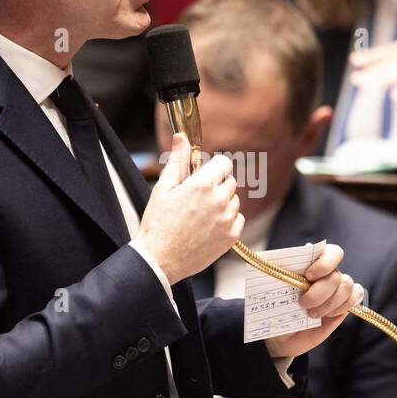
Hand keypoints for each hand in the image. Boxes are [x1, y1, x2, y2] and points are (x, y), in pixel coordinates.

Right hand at [135, 133, 243, 282]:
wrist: (159, 259)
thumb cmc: (158, 224)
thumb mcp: (163, 188)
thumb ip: (177, 160)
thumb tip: (181, 137)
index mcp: (202, 185)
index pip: (224, 163)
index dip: (213, 167)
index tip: (205, 175)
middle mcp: (219, 201)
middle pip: (229, 181)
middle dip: (216, 185)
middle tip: (197, 198)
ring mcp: (227, 220)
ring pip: (234, 200)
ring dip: (222, 203)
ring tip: (200, 215)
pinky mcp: (231, 237)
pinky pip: (238, 219)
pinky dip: (228, 220)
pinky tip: (209, 226)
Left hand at [262, 243, 362, 358]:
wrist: (284, 337)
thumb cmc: (277, 312)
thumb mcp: (273, 296)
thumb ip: (279, 280)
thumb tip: (283, 262)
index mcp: (310, 264)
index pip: (331, 252)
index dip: (324, 263)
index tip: (308, 276)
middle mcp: (327, 274)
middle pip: (336, 275)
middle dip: (320, 293)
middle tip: (303, 304)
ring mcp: (337, 288)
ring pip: (347, 286)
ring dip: (329, 303)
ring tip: (312, 314)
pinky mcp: (345, 303)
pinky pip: (355, 297)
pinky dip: (342, 307)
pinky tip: (328, 315)